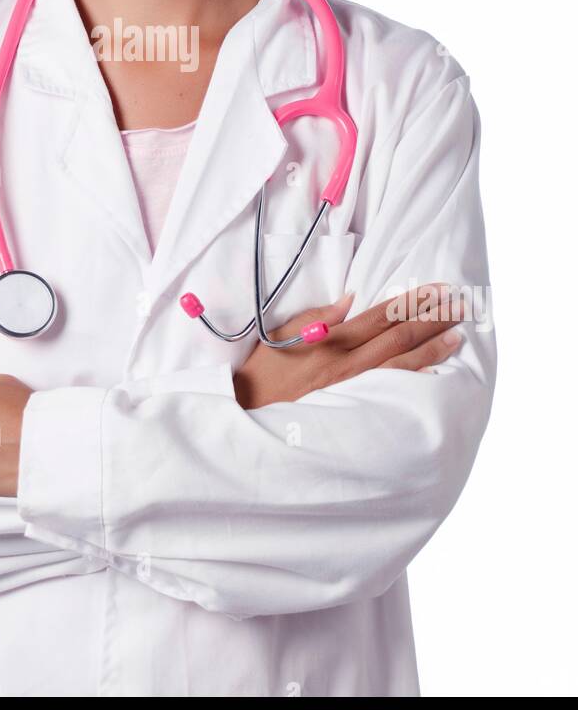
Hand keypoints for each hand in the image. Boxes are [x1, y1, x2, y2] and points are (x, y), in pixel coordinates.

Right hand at [233, 281, 466, 408]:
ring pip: (401, 365)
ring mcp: (353, 390)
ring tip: (458, 334)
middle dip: (432, 318)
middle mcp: (346, 364)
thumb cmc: (262, 374)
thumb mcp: (282, 336)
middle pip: (398, 337)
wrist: (248, 419)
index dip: (413, 302)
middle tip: (462, 304)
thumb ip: (317, 316)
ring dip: (432, 348)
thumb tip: (350, 300)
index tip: (439, 290)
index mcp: (330, 340)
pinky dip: (415, 382)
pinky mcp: (354, 412)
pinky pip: (391, 394)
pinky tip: (436, 374)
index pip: (381, 315)